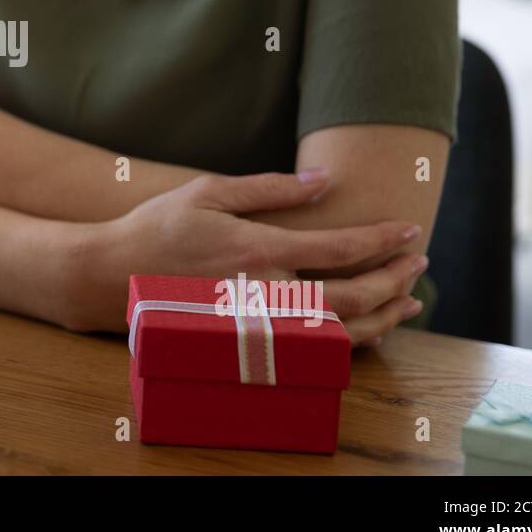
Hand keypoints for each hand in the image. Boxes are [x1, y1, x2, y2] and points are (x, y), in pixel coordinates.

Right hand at [67, 171, 426, 344]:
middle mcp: (264, 293)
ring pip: (339, 332)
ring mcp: (258, 324)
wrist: (112, 276)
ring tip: (408, 298)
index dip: (382, 239)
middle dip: (394, 277)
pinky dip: (350, 339)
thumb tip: (323, 180)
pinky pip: (313, 350)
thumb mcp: (209, 192)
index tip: (410, 229)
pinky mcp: (250, 342)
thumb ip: (269, 188)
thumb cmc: (158, 227)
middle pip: (353, 295)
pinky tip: (365, 323)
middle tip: (418, 260)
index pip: (339, 248)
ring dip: (383, 316)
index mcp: (258, 250)